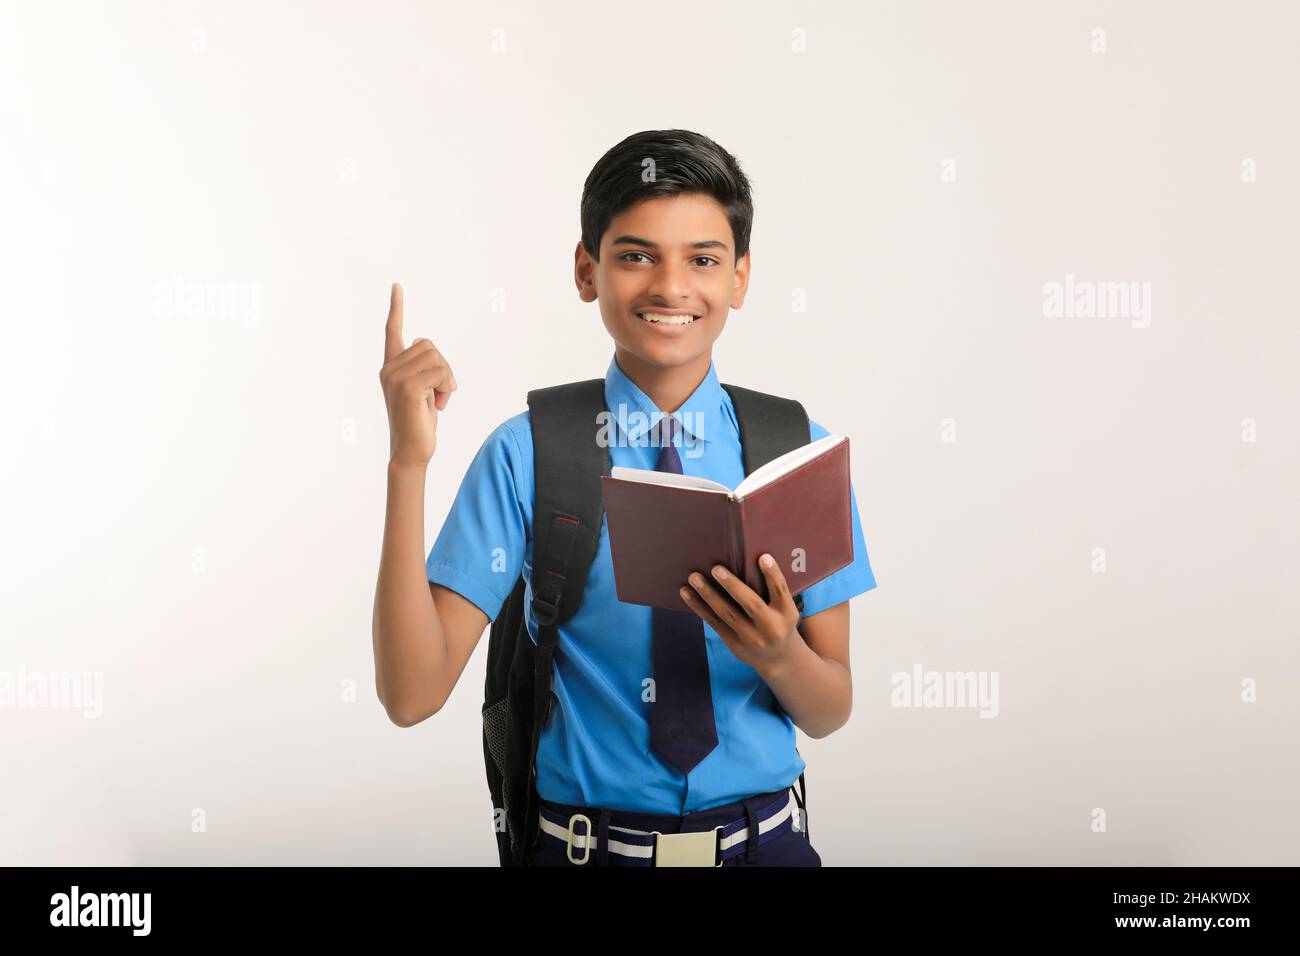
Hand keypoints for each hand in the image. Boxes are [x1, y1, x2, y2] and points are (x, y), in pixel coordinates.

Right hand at [379, 282, 457, 467]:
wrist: (411, 451)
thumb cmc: (419, 423)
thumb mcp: (422, 390)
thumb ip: (421, 368)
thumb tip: (423, 346)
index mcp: (391, 367)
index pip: (393, 331)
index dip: (396, 308)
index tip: (397, 286)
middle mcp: (389, 368)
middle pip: (429, 346)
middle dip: (443, 369)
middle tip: (438, 394)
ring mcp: (396, 377)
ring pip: (436, 359)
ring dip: (446, 380)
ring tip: (436, 401)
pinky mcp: (408, 387)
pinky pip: (440, 373)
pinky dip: (446, 389)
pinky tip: (438, 406)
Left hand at [678, 553, 800, 674]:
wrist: (776, 658)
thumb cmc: (778, 621)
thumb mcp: (785, 608)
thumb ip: (773, 589)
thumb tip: (753, 557)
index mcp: (787, 613)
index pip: (780, 591)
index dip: (772, 574)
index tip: (763, 557)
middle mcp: (770, 627)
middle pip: (751, 604)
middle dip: (733, 586)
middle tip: (716, 568)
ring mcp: (751, 638)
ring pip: (727, 614)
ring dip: (708, 595)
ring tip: (694, 578)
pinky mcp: (734, 644)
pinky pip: (714, 622)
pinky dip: (699, 607)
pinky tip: (686, 593)